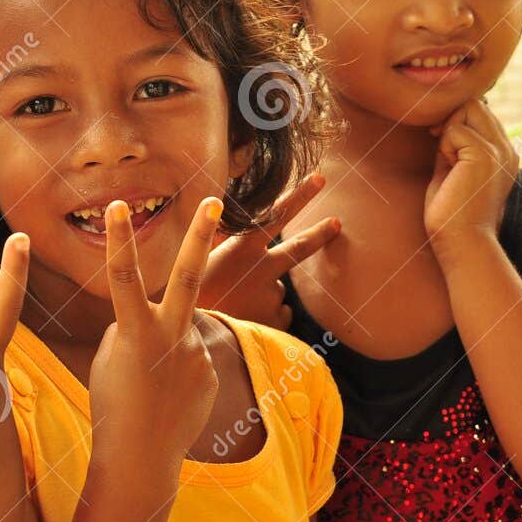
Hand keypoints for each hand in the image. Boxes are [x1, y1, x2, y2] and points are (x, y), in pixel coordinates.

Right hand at [88, 198, 221, 489]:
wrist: (141, 456)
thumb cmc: (112, 404)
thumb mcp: (112, 357)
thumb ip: (134, 325)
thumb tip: (159, 315)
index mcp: (135, 332)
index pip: (121, 275)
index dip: (118, 238)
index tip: (116, 204)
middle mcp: (171, 336)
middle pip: (187, 276)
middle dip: (199, 235)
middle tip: (213, 200)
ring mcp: (197, 353)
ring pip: (182, 330)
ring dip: (165, 351)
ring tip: (153, 387)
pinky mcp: (212, 370)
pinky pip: (191, 358)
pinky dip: (176, 373)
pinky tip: (167, 401)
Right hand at [200, 173, 339, 327]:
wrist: (192, 342)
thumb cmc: (185, 301)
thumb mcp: (195, 265)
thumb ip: (220, 248)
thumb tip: (225, 231)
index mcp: (241, 250)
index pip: (275, 216)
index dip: (298, 196)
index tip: (319, 179)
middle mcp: (263, 271)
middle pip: (297, 248)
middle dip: (319, 233)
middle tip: (335, 222)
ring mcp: (272, 297)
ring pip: (275, 289)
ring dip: (262, 294)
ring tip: (233, 307)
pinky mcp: (276, 323)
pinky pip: (276, 315)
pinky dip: (265, 317)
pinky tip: (243, 322)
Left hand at [424, 99, 517, 263]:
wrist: (462, 242)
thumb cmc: (452, 215)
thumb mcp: (454, 172)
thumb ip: (455, 148)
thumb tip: (444, 124)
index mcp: (504, 154)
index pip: (481, 114)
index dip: (456, 121)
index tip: (440, 141)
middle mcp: (507, 149)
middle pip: (475, 104)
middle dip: (451, 120)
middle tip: (440, 148)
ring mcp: (499, 150)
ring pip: (467, 109)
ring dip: (448, 133)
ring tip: (448, 163)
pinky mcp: (485, 154)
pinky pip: (455, 129)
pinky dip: (444, 146)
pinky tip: (450, 171)